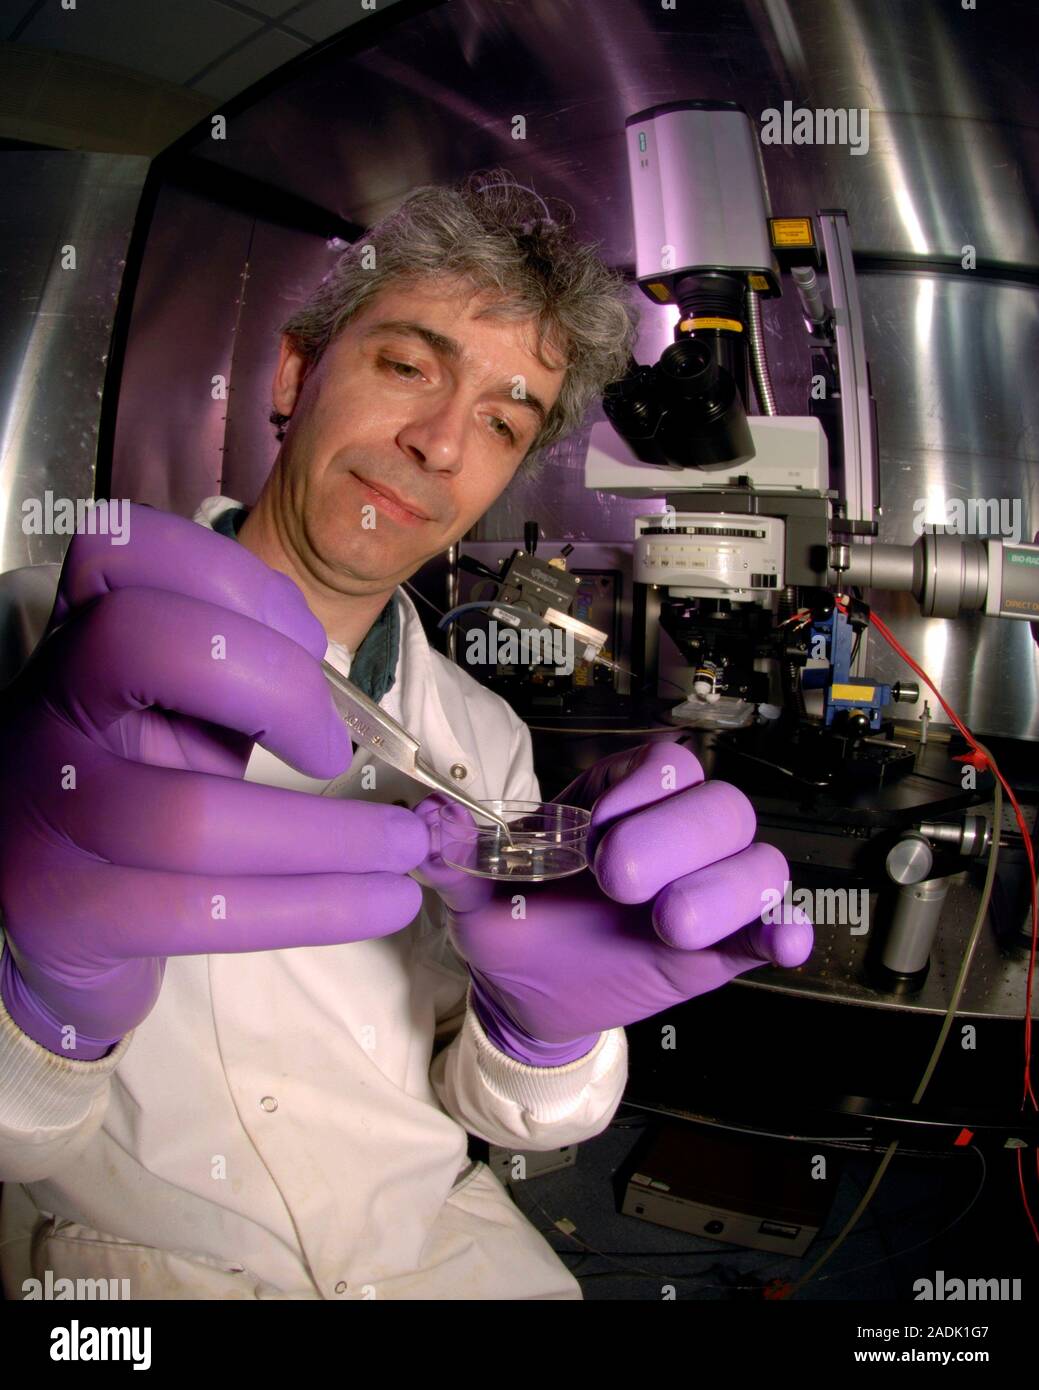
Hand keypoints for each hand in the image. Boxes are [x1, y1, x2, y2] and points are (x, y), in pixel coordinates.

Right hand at [0, 505, 427, 1058]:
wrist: (45, 910)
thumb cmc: (136, 787)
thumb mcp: (175, 708)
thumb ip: (237, 676)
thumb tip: (341, 693)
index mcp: (82, 637)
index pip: (121, 548)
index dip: (234, 579)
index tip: (306, 642)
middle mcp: (47, 706)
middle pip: (142, 642)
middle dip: (280, 688)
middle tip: (335, 750)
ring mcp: (45, 810)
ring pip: (191, 817)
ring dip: (334, 839)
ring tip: (405, 850)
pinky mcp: (65, 909)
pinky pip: (205, 912)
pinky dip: (319, 909)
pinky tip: (384, 904)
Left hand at [414, 742, 811, 1064]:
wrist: (534, 995)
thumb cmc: (518, 927)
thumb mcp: (477, 894)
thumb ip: (456, 856)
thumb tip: (427, 821)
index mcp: (618, 803)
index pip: (666, 762)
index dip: (643, 789)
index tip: (598, 833)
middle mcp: (673, 835)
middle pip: (722, 804)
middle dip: (676, 839)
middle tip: (620, 884)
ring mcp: (707, 887)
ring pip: (758, 860)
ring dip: (723, 891)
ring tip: (669, 928)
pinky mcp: (728, 941)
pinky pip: (775, 922)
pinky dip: (783, 930)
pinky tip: (776, 945)